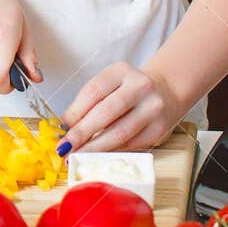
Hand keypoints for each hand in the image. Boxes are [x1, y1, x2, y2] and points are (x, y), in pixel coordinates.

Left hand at [60, 62, 183, 151]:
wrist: (165, 90)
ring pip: (119, 133)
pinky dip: (112, 151)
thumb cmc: (129, 89)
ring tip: (79, 155)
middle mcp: (140, 87)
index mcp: (121, 71)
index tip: (61, 128)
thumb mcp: (110, 84)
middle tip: (66, 147)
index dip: (75, 112)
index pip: (93, 91)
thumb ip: (90, 101)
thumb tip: (66, 126)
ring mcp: (153, 108)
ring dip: (95, 148)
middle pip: (106, 113)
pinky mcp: (159, 129)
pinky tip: (99, 155)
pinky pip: (131, 144)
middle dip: (82, 133)